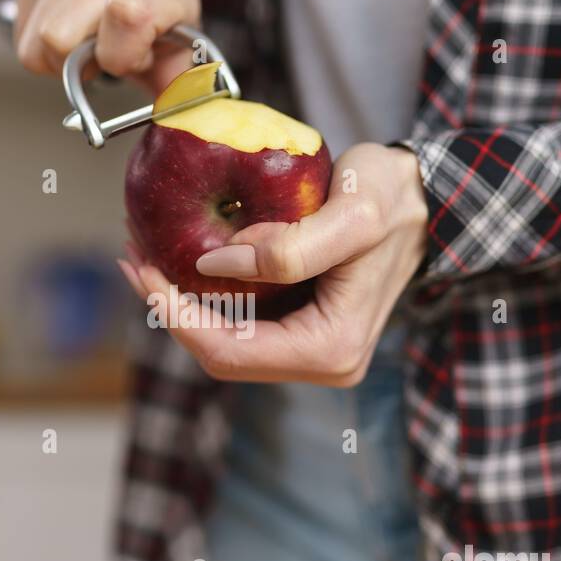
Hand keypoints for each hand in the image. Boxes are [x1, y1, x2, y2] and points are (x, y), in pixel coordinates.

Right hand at [14, 0, 200, 92]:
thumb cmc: (156, 37)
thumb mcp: (176, 68)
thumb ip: (180, 99)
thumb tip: (181, 125)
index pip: (128, 14)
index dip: (117, 54)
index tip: (126, 63)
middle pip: (60, 38)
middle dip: (78, 65)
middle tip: (103, 59)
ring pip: (39, 37)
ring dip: (59, 56)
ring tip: (89, 42)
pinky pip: (22, 28)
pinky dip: (40, 41)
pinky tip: (71, 27)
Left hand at [118, 143, 428, 384]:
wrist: (427, 198)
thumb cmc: (395, 198)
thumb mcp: (351, 212)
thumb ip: (287, 248)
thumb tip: (211, 266)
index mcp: (330, 349)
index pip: (228, 352)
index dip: (175, 315)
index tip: (143, 268)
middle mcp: (322, 363)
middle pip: (220, 355)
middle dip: (170, 310)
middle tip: (133, 258)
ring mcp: (312, 351)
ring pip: (225, 343)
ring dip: (182, 304)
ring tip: (147, 256)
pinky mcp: (303, 330)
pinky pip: (241, 325)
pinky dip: (206, 297)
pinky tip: (180, 262)